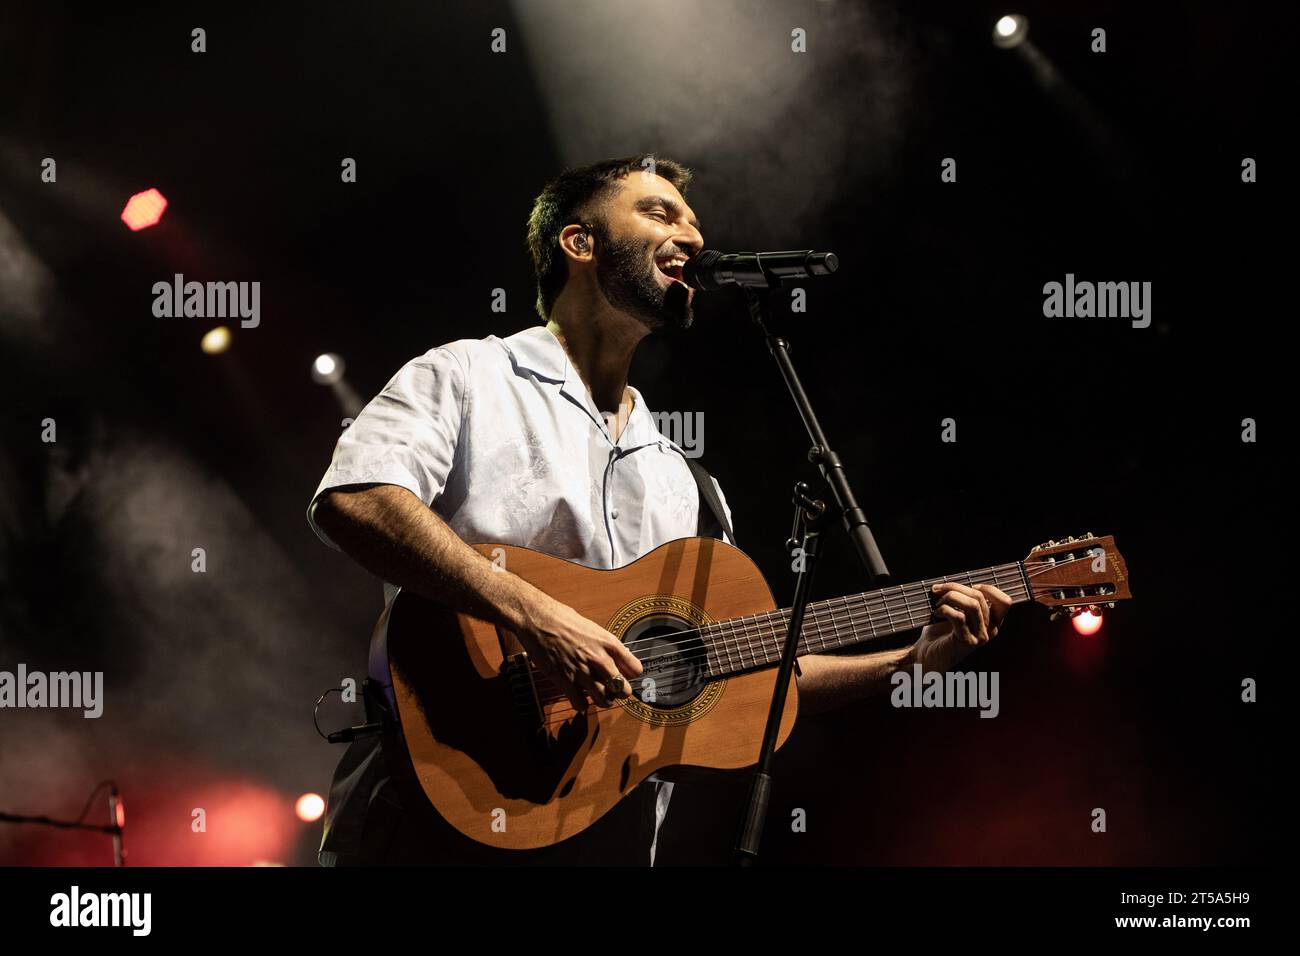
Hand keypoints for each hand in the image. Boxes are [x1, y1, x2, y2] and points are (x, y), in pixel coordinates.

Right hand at [513, 591, 643, 710]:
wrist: (538, 620)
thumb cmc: (563, 620)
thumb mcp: (593, 628)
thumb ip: (606, 645)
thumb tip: (616, 658)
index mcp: (609, 643)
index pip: (636, 669)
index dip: (630, 675)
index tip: (624, 676)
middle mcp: (599, 658)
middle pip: (623, 690)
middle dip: (618, 692)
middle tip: (611, 690)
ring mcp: (582, 671)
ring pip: (604, 700)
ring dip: (602, 700)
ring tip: (596, 695)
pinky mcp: (565, 680)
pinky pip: (580, 704)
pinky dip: (581, 704)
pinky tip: (578, 697)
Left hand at [925, 582, 1012, 648]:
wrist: (927, 656)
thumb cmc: (940, 632)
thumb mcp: (957, 613)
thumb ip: (964, 600)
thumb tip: (954, 583)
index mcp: (993, 622)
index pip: (1005, 602)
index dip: (988, 589)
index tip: (968, 587)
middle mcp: (990, 630)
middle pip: (980, 597)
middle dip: (955, 587)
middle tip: (938, 590)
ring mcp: (980, 637)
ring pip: (972, 605)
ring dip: (950, 597)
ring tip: (937, 602)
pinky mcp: (966, 642)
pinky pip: (959, 617)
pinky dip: (944, 609)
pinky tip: (936, 613)